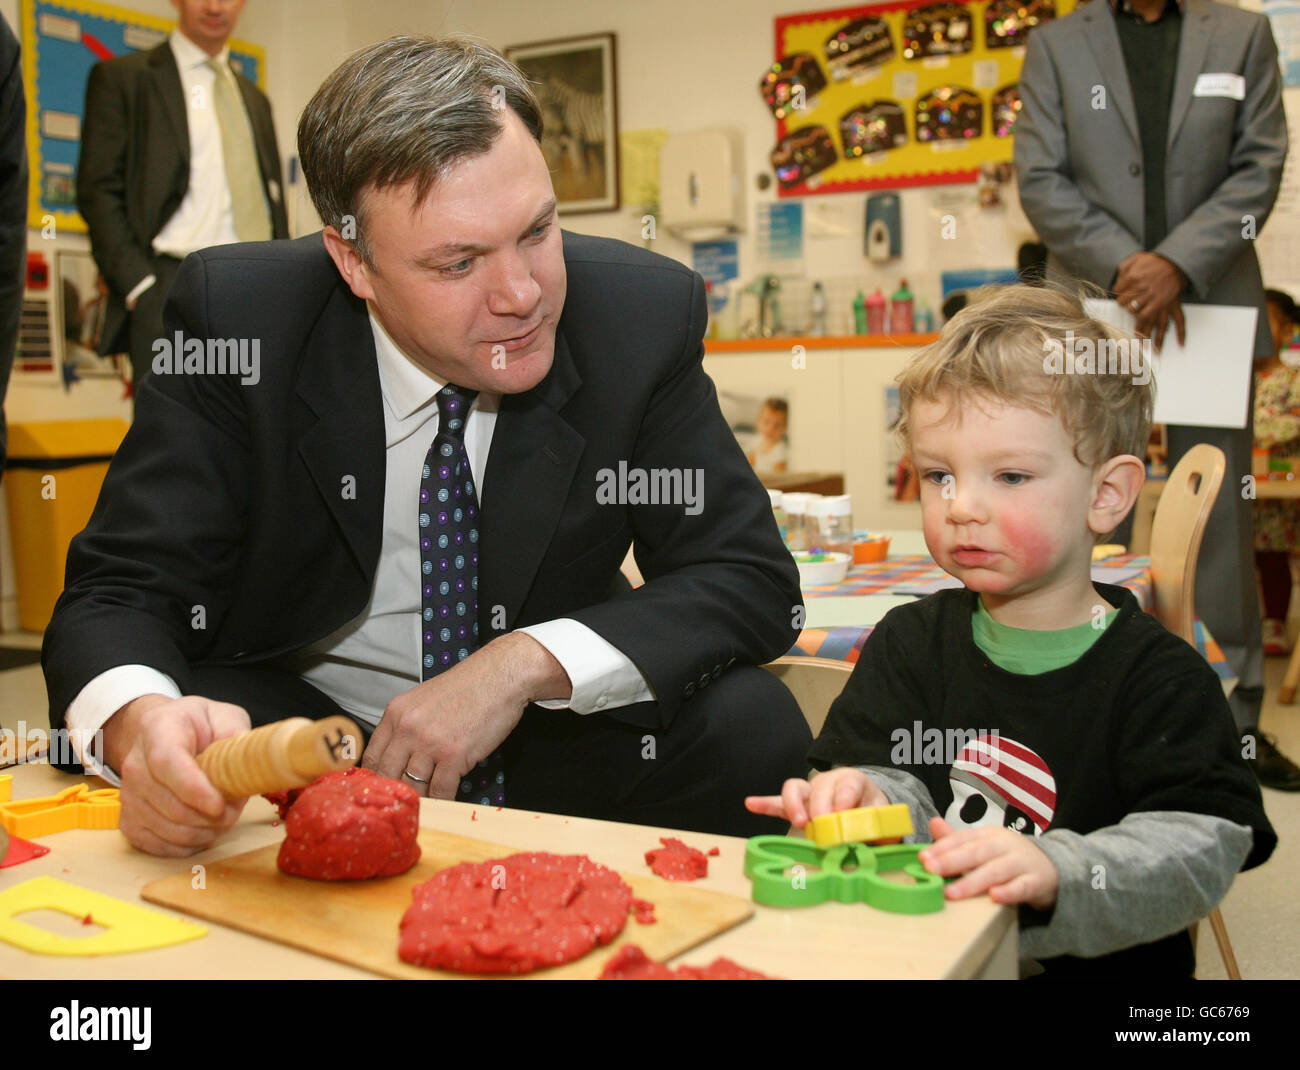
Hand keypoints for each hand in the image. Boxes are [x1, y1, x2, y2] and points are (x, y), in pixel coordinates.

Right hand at [104, 694, 250, 856]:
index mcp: (158, 729)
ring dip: (203, 832)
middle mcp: (135, 764)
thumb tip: (245, 763)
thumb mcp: (223, 716)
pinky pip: (157, 845)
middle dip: (209, 817)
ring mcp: (128, 795)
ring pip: (166, 829)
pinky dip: (186, 845)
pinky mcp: (129, 820)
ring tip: (223, 817)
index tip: (219, 805)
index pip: (167, 762)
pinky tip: (203, 830)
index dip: (193, 789)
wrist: (161, 734)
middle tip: (234, 809)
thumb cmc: (197, 726)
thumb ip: (235, 734)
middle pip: (169, 804)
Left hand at [362, 632, 570, 799]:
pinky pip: (441, 790)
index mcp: (396, 713)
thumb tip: (403, 755)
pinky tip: (446, 802)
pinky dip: (443, 801)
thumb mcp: (425, 699)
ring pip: (413, 787)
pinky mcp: (454, 755)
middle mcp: (407, 728)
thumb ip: (409, 724)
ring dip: (420, 800)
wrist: (501, 676)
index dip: (375, 777)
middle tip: (403, 804)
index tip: (383, 789)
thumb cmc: (469, 686)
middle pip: (388, 775)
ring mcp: (430, 743)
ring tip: (425, 807)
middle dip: (395, 792)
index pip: (372, 755)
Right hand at [744, 766, 888, 828]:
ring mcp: (809, 792)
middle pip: (819, 788)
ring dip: (794, 805)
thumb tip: (874, 839)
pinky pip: (778, 802)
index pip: (847, 785)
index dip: (844, 798)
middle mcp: (827, 782)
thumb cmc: (871, 809)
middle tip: (822, 825)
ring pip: (795, 789)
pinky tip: (750, 803)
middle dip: (819, 807)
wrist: (864, 802)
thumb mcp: (881, 815)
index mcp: (852, 781)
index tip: (842, 811)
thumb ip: (877, 825)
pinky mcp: (796, 805)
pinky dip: (765, 803)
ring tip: (799, 823)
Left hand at [918, 816, 1057, 909]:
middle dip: (952, 860)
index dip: (942, 847)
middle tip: (930, 869)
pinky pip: (1022, 887)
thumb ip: (957, 840)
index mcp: (988, 835)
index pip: (963, 838)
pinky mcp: (1037, 881)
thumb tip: (933, 823)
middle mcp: (1004, 845)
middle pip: (976, 852)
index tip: (923, 858)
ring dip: (973, 881)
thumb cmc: (1008, 857)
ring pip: (996, 870)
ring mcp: (1021, 862)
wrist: (1052, 867)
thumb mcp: (984, 845)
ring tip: (952, 892)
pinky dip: (1009, 892)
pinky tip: (994, 897)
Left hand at [1114, 252, 1186, 350]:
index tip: (1120, 301)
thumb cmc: (1154, 260)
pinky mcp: (1173, 305)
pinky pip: (1179, 320)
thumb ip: (1123, 270)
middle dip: (1130, 322)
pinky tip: (1181, 345)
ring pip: (1156, 323)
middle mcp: (1150, 296)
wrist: (1175, 260)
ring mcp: (1163, 303)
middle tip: (1124, 334)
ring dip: (1152, 338)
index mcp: (1137, 283)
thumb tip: (1117, 282)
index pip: (1121, 299)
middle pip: (1135, 314)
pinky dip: (1181, 333)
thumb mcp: (1135, 259)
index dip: (1119, 301)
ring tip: (1147, 351)